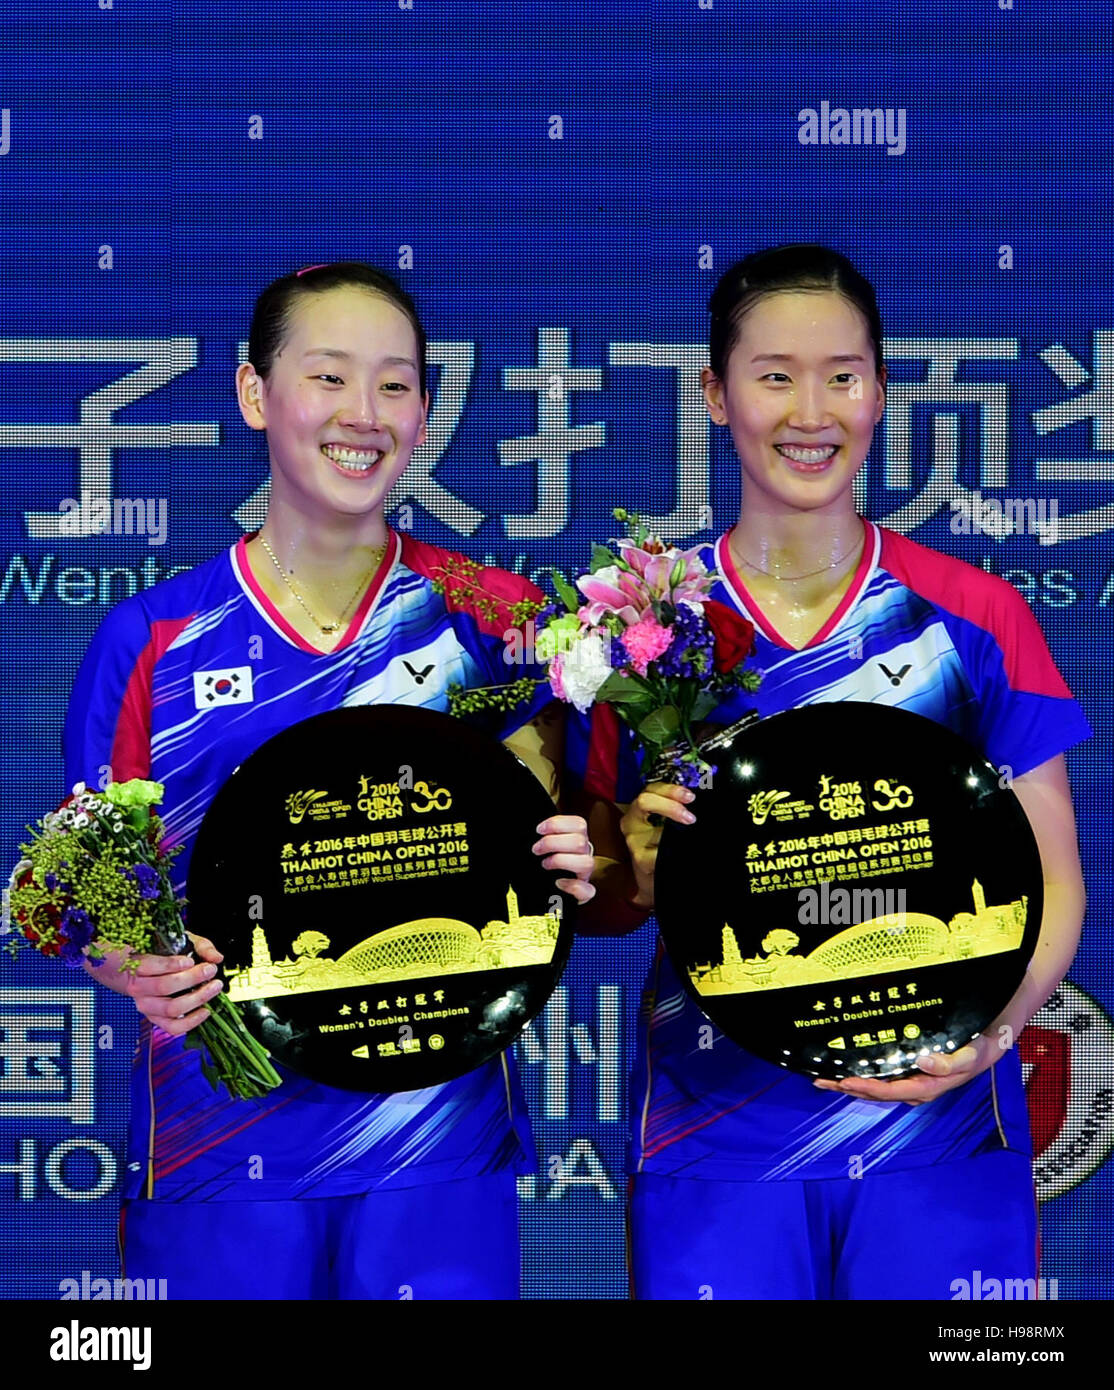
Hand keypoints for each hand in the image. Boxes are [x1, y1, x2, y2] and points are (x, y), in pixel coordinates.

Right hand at [101, 933, 224, 1036]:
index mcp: (136, 966)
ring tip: (214, 987)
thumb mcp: (180, 942)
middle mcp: (138, 988)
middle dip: (191, 978)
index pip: (148, 965)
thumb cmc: (164, 955)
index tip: (190, 961)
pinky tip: (206, 1011)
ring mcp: (146, 1006)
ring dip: (197, 998)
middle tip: (210, 970)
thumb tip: (216, 957)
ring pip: (170, 1008)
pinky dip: (191, 1021)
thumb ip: (200, 946)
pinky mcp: (156, 1020)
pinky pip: (173, 1027)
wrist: (144, 974)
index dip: (170, 964)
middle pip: (163, 987)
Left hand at [533, 815, 595, 903]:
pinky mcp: (584, 893)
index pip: (578, 824)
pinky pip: (588, 890)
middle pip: (580, 842)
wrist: (544, 893)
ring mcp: (585, 874)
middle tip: (536, 849)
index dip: (558, 824)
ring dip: (561, 862)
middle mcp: (583, 855)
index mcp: (577, 839)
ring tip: (544, 865)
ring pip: (587, 863)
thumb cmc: (541, 863)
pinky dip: (573, 887)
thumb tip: (535, 828)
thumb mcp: (543, 844)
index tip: (539, 830)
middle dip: (553, 843)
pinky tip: (558, 883)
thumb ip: (543, 834)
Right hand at [618, 782, 695, 909]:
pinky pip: (657, 853)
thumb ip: (679, 810)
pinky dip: (673, 852)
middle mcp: (633, 818)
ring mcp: (634, 839)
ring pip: (651, 826)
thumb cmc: (664, 844)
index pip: (653, 788)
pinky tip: (682, 854)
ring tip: (691, 831)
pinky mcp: (639, 858)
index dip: (672, 790)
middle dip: (669, 805)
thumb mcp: (669, 822)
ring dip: (673, 831)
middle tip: (690, 817)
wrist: (654, 875)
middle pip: (644, 801)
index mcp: (642, 805)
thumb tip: (704, 801)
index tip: (690, 797)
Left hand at [812, 1031, 1003, 1105]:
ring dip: (853, 1084)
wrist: (991, 1040)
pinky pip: (884, 1077)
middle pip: (879, 1092)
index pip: (893, 1091)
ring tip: (827, 1079)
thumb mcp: (972, 1054)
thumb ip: (951, 1061)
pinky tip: (850, 1070)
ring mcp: (914, 1080)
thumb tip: (924, 1062)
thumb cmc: (980, 1047)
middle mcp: (918, 1087)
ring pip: (878, 1086)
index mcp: (930, 1086)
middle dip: (850, 1088)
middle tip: (823, 1081)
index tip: (846, 1082)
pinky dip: (865, 1074)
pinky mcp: (911, 1071)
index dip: (868, 1088)